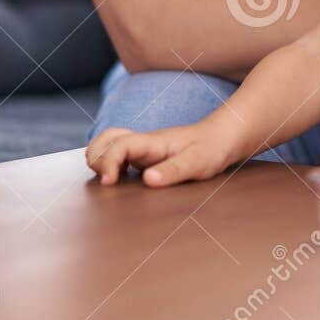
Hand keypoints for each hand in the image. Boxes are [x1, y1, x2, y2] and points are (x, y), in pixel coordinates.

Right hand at [85, 122, 240, 187]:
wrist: (223, 137)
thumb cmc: (212, 149)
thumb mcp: (198, 163)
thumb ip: (173, 170)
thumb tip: (147, 179)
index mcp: (153, 142)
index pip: (119, 144)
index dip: (108, 161)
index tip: (109, 182)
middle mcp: (144, 142)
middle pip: (106, 139)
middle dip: (96, 157)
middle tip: (106, 180)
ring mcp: (143, 148)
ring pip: (109, 144)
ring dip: (99, 158)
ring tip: (107, 180)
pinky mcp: (146, 156)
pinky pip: (118, 153)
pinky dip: (109, 162)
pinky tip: (118, 179)